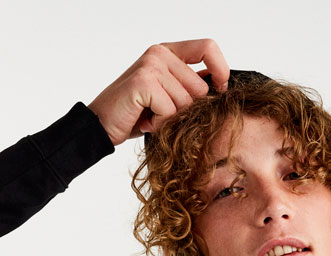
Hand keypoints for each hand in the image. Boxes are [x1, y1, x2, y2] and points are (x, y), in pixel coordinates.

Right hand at [87, 38, 229, 145]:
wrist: (102, 125)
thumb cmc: (137, 114)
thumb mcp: (170, 97)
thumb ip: (191, 85)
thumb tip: (222, 85)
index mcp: (169, 53)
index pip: (208, 47)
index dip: (221, 69)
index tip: (221, 88)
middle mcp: (160, 54)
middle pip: (201, 88)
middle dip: (186, 110)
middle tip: (162, 112)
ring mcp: (151, 66)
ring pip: (187, 103)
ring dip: (171, 119)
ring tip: (150, 115)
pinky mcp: (144, 82)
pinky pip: (171, 111)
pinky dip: (159, 124)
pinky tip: (144, 120)